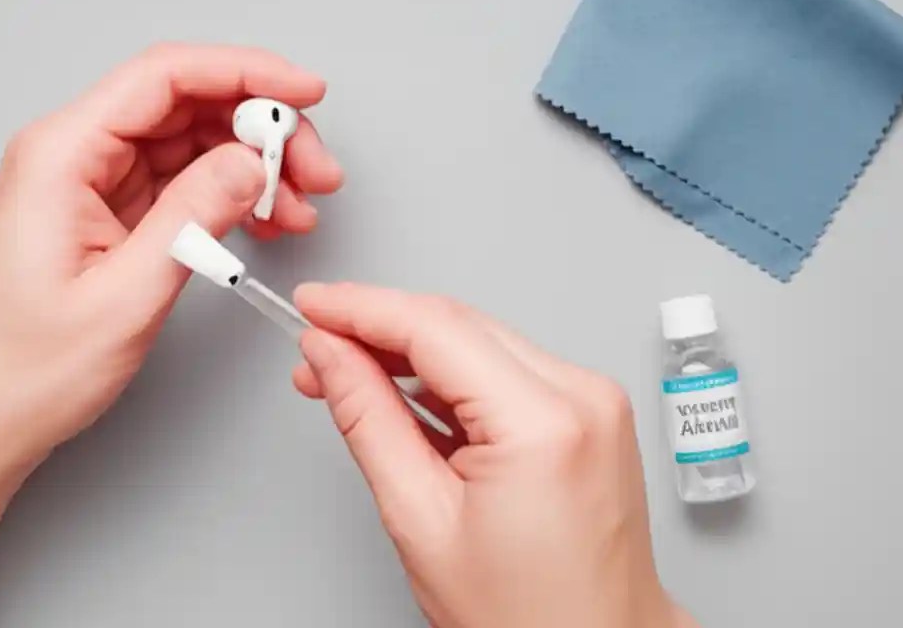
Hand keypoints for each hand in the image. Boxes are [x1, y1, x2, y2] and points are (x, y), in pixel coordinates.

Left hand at [0, 44, 341, 627]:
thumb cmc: (22, 371)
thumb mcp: (124, 297)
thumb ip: (194, 219)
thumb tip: (250, 163)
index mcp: (60, 156)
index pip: (164, 77)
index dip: (245, 73)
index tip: (305, 94)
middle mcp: (69, 156)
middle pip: (182, 104)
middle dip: (258, 129)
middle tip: (314, 173)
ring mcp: (84, 185)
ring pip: (185, 143)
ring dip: (248, 166)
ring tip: (296, 209)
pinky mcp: (98, 216)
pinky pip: (173, 182)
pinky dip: (223, 196)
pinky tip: (260, 221)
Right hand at [292, 283, 694, 627]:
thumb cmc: (528, 615)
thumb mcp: (421, 519)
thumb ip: (368, 420)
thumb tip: (331, 357)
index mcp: (543, 423)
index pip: (434, 328)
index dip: (360, 308)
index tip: (311, 305)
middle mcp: (581, 396)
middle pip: (457, 324)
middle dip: (377, 328)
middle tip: (316, 349)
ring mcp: (591, 401)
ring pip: (478, 341)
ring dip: (409, 352)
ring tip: (348, 377)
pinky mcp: (588, 411)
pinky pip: (505, 369)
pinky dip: (449, 376)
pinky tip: (403, 396)